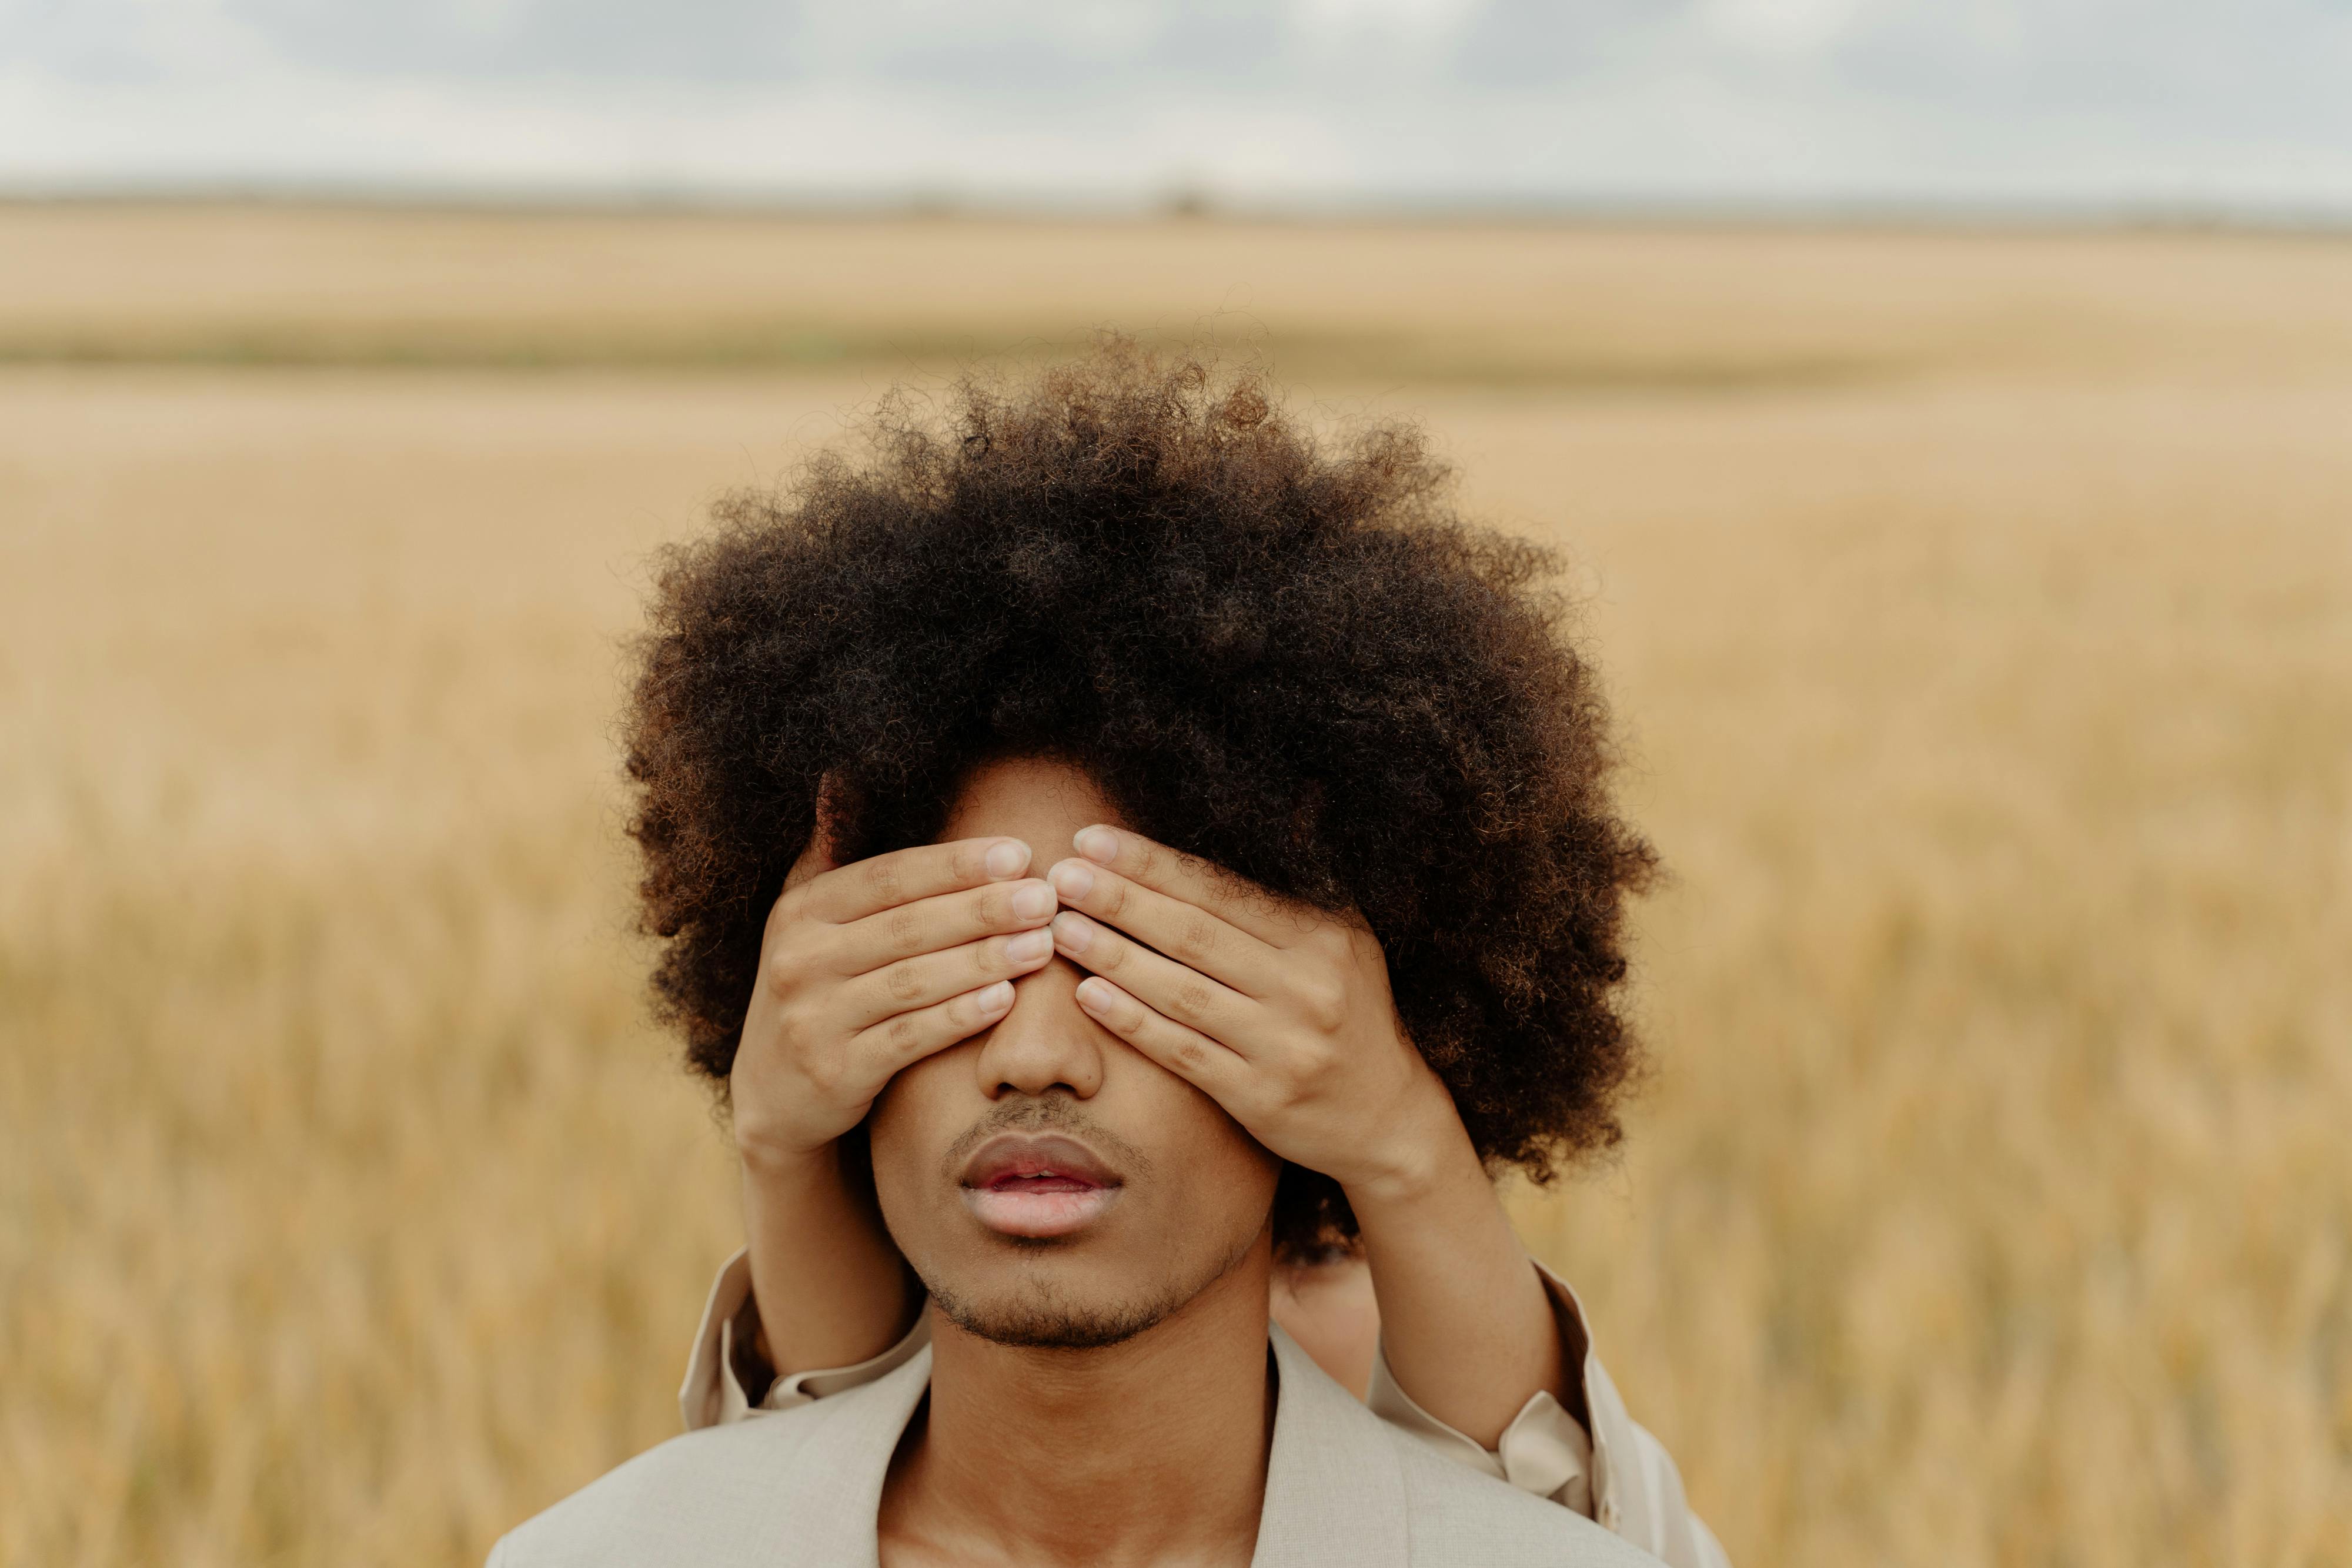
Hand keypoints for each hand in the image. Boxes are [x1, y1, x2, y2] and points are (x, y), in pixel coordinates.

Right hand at [731, 829, 1061, 1170]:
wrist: (772, 1096)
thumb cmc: (816, 990)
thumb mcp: (806, 920)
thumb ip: (830, 854)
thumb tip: (838, 777)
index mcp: (800, 911)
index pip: (888, 877)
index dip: (955, 865)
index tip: (1018, 853)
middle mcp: (799, 959)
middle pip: (907, 926)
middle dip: (983, 908)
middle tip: (1046, 897)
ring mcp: (813, 1019)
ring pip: (913, 981)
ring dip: (983, 960)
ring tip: (1043, 944)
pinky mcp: (834, 1072)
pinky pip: (908, 1039)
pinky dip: (958, 1017)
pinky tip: (1006, 1000)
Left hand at [1043, 826, 1458, 1199]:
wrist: (1389, 1118)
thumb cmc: (1349, 1013)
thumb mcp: (1345, 938)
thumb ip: (1292, 885)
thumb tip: (1276, 802)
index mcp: (1324, 937)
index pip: (1223, 890)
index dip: (1154, 864)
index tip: (1095, 839)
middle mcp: (1307, 987)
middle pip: (1195, 935)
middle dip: (1122, 899)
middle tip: (1062, 875)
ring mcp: (1283, 1046)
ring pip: (1182, 992)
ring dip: (1115, 956)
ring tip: (1061, 926)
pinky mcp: (1259, 1097)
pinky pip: (1183, 1052)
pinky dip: (1133, 1022)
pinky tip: (1088, 995)